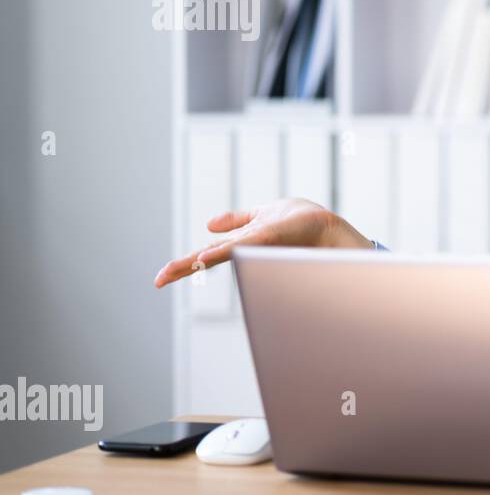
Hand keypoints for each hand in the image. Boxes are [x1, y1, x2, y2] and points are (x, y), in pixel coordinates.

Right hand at [153, 198, 370, 287]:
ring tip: (170, 272)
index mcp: (242, 242)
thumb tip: (208, 225)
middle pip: (208, 257)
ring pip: (218, 254)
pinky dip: (218, 253)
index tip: (161, 276)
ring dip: (194, 263)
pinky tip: (201, 259)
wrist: (327, 227)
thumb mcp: (262, 215)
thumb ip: (237, 220)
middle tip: (157, 280)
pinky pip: (237, 246)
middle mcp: (246, 247)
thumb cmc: (302, 222)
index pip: (208, 253)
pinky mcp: (265, 237)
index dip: (186, 263)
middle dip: (182, 268)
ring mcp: (255, 245)